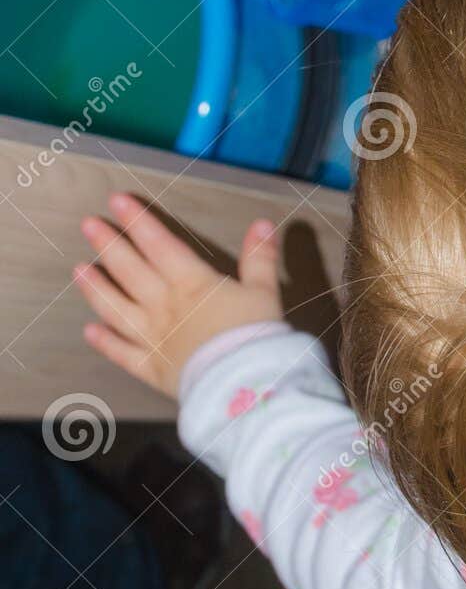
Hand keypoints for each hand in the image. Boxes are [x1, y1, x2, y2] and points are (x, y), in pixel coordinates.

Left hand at [76, 194, 283, 398]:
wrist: (242, 387)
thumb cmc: (255, 336)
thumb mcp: (264, 291)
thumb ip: (260, 257)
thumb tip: (262, 223)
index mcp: (192, 283)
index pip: (159, 244)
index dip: (138, 221)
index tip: (117, 201)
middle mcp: (165, 306)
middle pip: (131, 270)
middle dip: (109, 245)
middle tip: (87, 225)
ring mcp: (154, 338)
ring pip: (117, 308)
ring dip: (96, 288)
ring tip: (78, 269)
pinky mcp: (151, 369)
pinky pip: (122, 353)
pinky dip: (105, 342)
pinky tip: (89, 331)